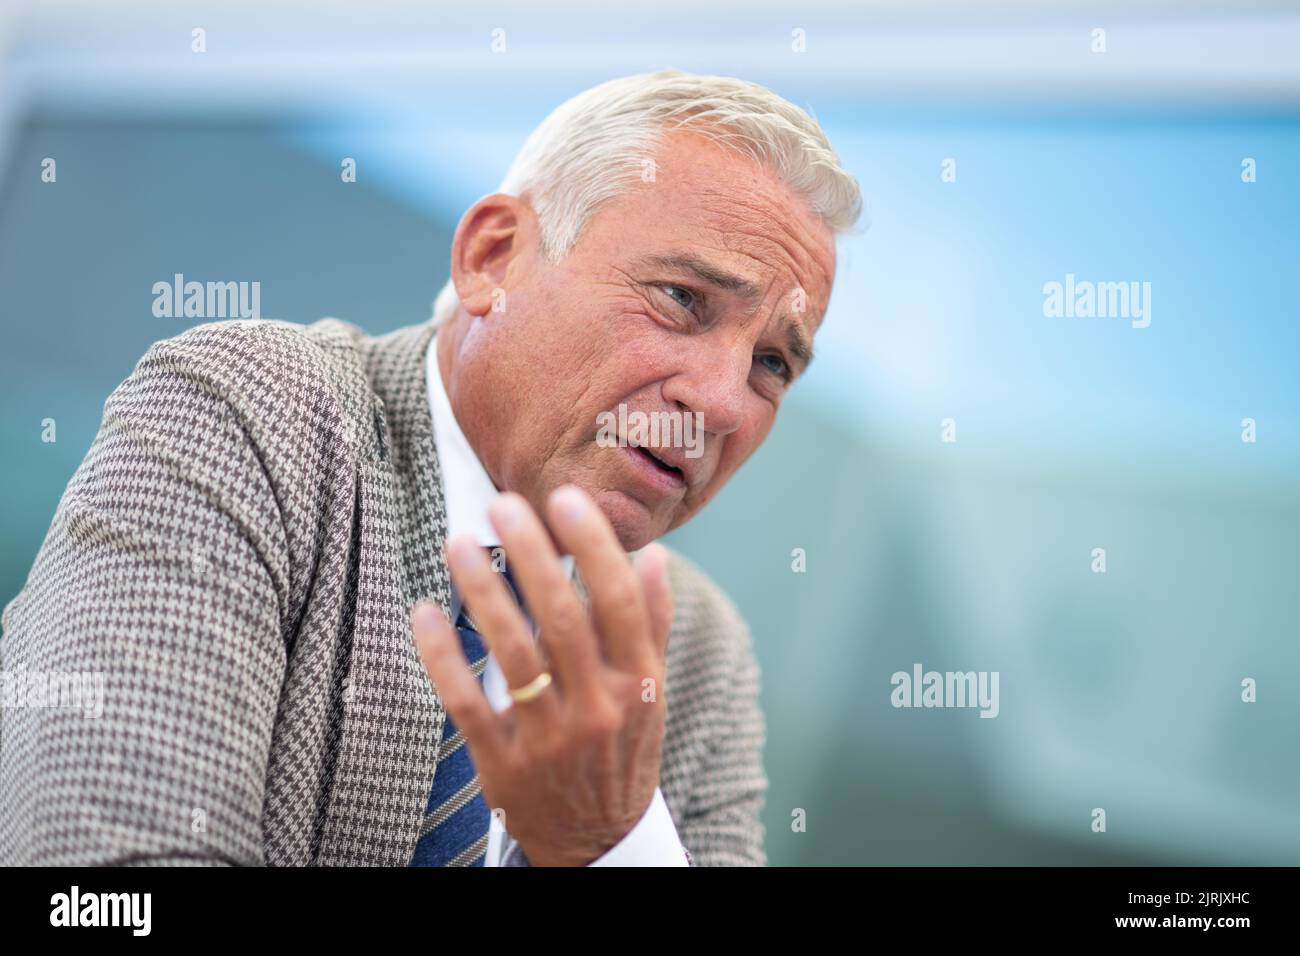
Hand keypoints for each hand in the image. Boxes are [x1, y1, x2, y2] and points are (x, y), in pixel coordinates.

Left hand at [410, 484, 673, 865]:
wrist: (598, 841)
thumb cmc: (622, 749)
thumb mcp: (651, 691)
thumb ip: (651, 624)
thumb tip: (654, 557)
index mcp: (638, 682)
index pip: (619, 602)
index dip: (593, 546)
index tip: (565, 499)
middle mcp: (598, 708)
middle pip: (563, 618)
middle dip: (531, 555)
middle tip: (501, 503)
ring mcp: (549, 738)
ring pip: (512, 653)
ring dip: (483, 592)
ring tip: (458, 543)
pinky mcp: (503, 762)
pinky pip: (467, 701)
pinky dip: (443, 655)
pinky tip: (424, 613)